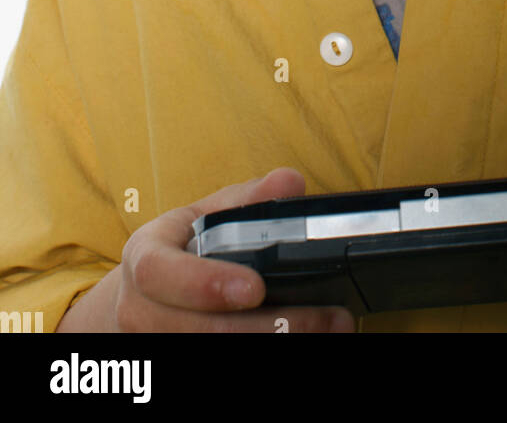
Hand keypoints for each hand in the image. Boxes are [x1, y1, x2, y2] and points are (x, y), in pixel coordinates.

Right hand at [56, 168, 355, 332]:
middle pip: (196, 330)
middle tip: (326, 318)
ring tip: (328, 331)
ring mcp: (153, 342)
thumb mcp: (204, 215)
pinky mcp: (170, 361)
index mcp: (144, 256)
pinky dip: (266, 353)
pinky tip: (307, 343)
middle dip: (265, 328)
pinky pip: (216, 362)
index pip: (159, 273)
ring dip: (273, 345)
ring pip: (209, 352)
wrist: (148, 297)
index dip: (205, 284)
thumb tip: (290, 182)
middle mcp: (139, 308)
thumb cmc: (183, 249)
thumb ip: (248, 199)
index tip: (255, 288)